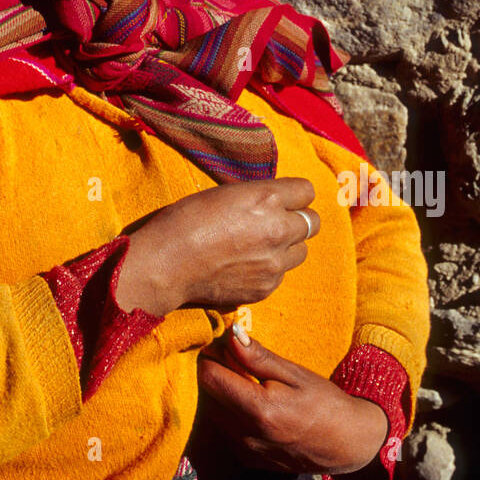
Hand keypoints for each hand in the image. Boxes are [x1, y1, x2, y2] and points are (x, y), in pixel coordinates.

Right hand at [115, 177, 319, 316]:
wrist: (167, 264)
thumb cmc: (186, 220)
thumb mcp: (225, 193)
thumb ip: (258, 197)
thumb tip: (275, 202)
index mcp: (267, 198)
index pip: (307, 191)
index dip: (295, 195)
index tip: (283, 200)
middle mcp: (279, 229)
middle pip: (313, 223)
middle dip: (296, 221)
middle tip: (274, 223)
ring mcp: (275, 262)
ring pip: (301, 252)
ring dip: (286, 247)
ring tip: (258, 246)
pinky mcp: (267, 287)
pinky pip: (281, 274)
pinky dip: (269, 269)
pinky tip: (244, 265)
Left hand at [197, 330, 388, 475]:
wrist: (346, 444)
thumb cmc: (324, 402)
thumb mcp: (294, 373)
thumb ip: (258, 356)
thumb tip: (229, 334)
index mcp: (260, 410)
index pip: (209, 377)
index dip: (212, 356)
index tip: (226, 346)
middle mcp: (247, 435)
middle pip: (207, 395)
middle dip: (216, 373)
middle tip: (237, 360)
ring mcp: (246, 452)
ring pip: (213, 413)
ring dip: (221, 394)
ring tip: (247, 382)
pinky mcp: (247, 461)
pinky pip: (224, 430)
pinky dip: (230, 413)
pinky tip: (251, 405)